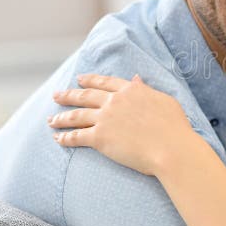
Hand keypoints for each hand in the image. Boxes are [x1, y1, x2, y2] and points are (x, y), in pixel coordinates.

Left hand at [47, 74, 196, 175]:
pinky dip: (65, 137)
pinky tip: (58, 138)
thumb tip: (136, 78)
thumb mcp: (164, 100)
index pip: (105, 82)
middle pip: (85, 96)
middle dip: (68, 95)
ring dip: (61, 118)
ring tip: (51, 120)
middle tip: (56, 95)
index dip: (90, 80)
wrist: (170, 147)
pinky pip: (77, 136)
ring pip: (76, 115)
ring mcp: (105, 118)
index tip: (80, 79)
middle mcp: (114, 101)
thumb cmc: (174, 126)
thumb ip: (146, 89)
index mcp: (130, 90)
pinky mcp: (99, 138)